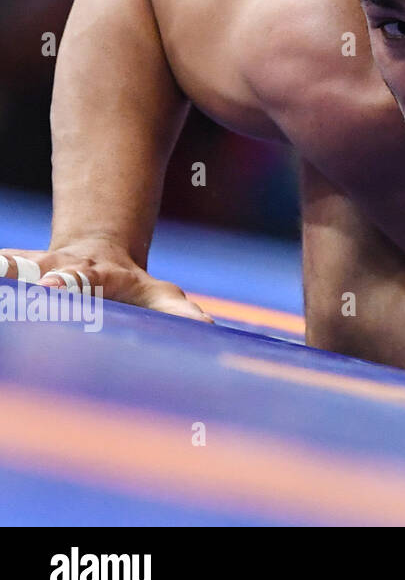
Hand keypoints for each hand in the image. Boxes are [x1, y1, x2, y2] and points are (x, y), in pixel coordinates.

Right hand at [0, 240, 213, 322]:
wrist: (99, 253)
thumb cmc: (133, 287)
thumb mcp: (160, 295)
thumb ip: (179, 310)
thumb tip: (208, 325)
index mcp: (98, 275)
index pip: (86, 276)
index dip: (71, 280)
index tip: (54, 287)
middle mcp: (65, 266)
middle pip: (47, 267)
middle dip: (33, 273)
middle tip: (24, 282)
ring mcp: (39, 268)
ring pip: (16, 263)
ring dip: (6, 266)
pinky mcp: (21, 270)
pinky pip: (4, 265)